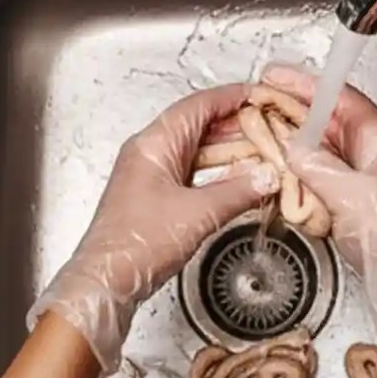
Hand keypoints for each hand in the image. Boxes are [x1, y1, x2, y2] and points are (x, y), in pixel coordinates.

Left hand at [28, 84, 279, 373]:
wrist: (105, 281)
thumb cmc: (136, 244)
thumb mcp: (197, 214)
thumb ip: (237, 192)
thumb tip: (268, 176)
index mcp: (153, 144)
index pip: (198, 106)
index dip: (232, 97)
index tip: (261, 96)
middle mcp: (149, 153)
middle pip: (198, 126)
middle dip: (236, 125)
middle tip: (271, 126)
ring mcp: (150, 175)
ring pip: (196, 151)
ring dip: (229, 151)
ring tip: (264, 151)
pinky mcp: (154, 197)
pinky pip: (192, 174)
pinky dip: (217, 173)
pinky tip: (239, 181)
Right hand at [261, 65, 376, 377]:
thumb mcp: (350, 193)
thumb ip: (314, 165)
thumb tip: (290, 147)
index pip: (338, 96)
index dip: (304, 84)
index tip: (274, 77)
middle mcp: (375, 154)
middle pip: (328, 122)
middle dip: (292, 116)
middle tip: (258, 110)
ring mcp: (366, 179)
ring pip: (322, 152)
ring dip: (293, 150)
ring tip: (262, 143)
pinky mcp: (357, 205)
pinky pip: (322, 181)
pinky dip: (301, 179)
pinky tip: (282, 181)